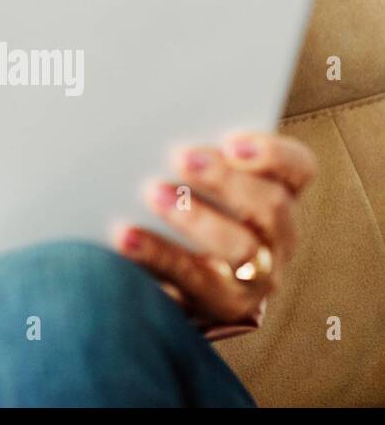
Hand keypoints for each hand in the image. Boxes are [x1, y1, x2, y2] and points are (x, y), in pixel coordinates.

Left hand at [112, 130, 316, 338]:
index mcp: (278, 194)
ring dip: (196, 218)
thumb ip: (193, 154)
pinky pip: (193, 282)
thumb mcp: (197, 177)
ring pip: (243, 250)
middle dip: (225, 179)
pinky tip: (126, 237)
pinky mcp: (221, 305)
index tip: (231, 140)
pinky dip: (158, 255)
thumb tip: (151, 119)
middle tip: (181, 157)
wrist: (179, 281)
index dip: (273, 153)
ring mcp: (256, 277)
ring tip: (153, 194)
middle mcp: (277, 237)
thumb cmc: (187, 206)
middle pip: (271, 206)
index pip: (298, 168)